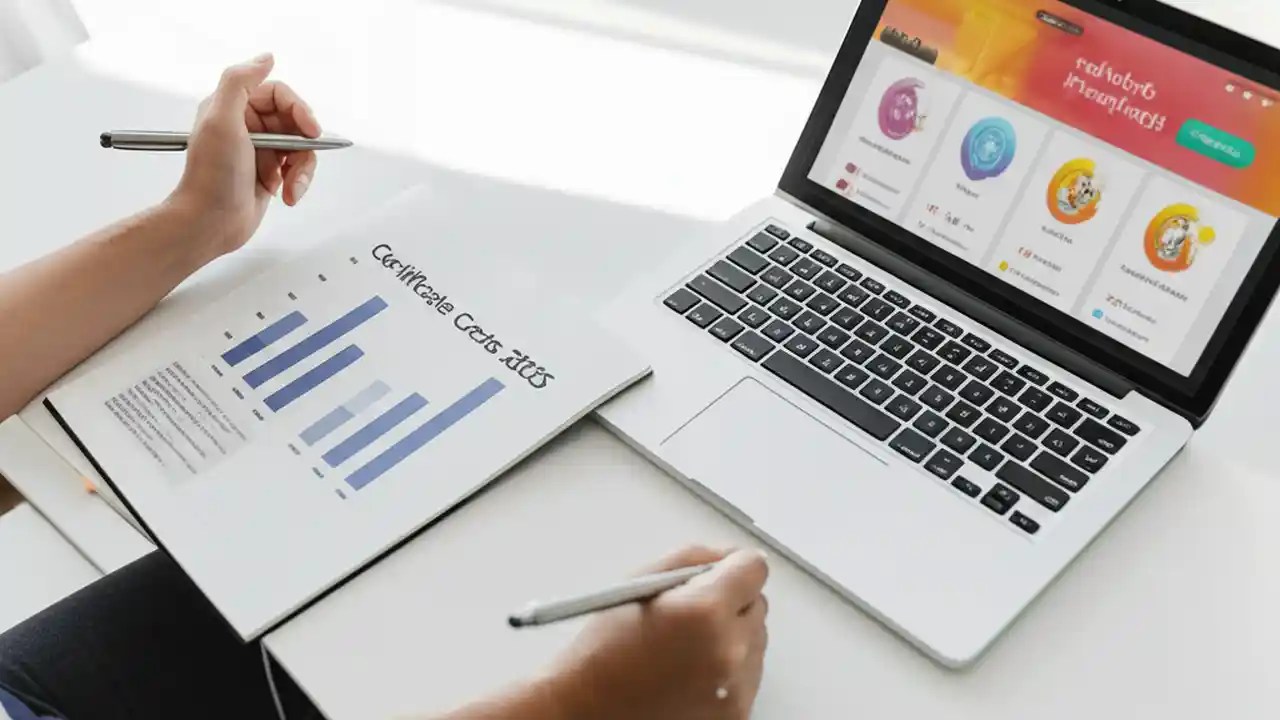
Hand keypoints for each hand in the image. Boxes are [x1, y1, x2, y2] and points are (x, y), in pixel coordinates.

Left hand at [167, 53, 321, 258]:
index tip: (310, 130)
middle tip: (301, 159)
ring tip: (292, 186)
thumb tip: (266, 58)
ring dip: (303, 169)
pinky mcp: (270, 174)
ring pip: (300, 148)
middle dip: (303, 143)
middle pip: (294, 121)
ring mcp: (260, 151)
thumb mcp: (221, 121)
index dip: (299, 109)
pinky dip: (299, 183)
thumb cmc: (211, 177)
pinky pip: (298, 170)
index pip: (278, 94)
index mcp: (233, 107)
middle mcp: (247, 126)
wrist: (209, 223)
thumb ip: (240, 81)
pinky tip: (288, 195)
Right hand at [547, 546, 769, 719]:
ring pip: (756, 642)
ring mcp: (736, 688)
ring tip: (684, 650)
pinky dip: (726, 671)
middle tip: (689, 617)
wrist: (588, 711)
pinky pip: (748, 676)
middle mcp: (729, 651)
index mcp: (704, 611)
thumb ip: (693, 559)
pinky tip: (689, 673)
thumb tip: (729, 556)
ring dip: (730, 638)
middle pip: (758, 606)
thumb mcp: (640, 582)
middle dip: (730, 604)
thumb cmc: (603, 651)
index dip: (733, 568)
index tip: (720, 575)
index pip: (754, 569)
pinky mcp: (736, 714)